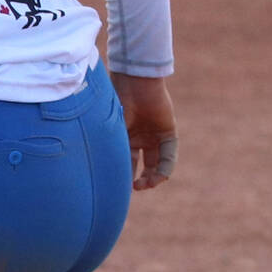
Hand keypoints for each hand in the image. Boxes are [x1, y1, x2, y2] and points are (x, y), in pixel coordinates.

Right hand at [113, 73, 176, 190]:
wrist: (133, 82)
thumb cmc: (116, 104)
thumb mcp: (111, 134)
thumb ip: (111, 154)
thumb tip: (103, 179)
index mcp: (123, 137)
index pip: (125, 163)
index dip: (123, 177)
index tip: (118, 189)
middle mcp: (139, 137)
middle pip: (141, 166)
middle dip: (139, 180)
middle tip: (134, 188)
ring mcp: (154, 135)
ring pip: (156, 163)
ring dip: (153, 177)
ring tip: (146, 184)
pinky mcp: (168, 132)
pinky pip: (169, 154)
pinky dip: (165, 167)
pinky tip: (159, 176)